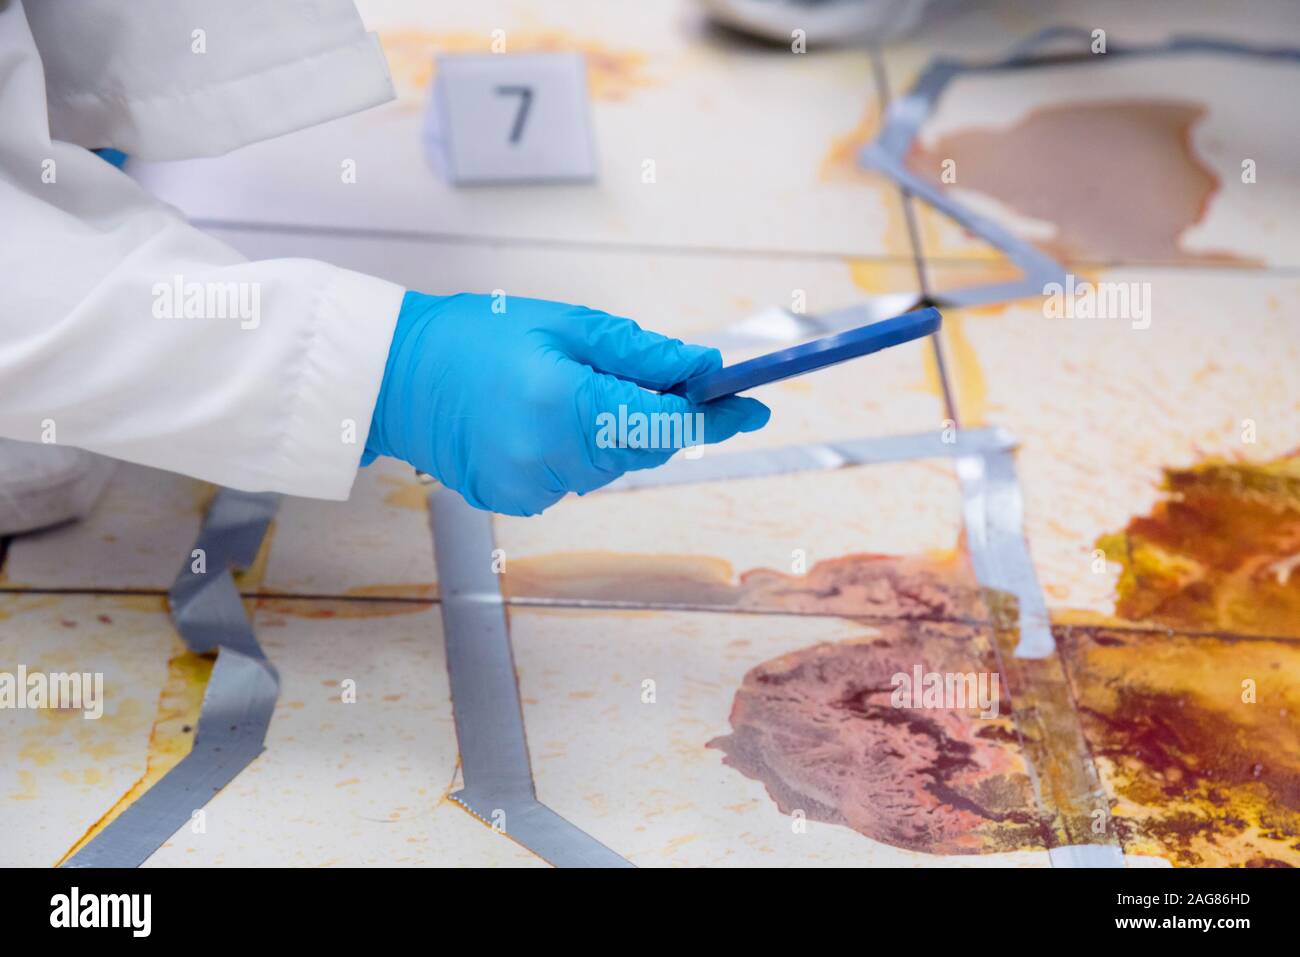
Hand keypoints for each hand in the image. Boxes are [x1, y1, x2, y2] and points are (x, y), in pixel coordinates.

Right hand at [364, 292, 769, 515]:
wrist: (394, 375)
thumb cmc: (475, 334)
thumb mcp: (564, 324)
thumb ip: (639, 354)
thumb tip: (702, 372)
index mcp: (563, 405)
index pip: (663, 425)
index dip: (715, 419)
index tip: (755, 408)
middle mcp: (549, 458)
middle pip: (642, 448)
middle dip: (656, 415)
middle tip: (648, 377)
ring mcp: (530, 488)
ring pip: (611, 465)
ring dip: (614, 431)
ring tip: (567, 388)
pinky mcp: (515, 501)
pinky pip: (576, 477)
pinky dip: (579, 450)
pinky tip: (543, 418)